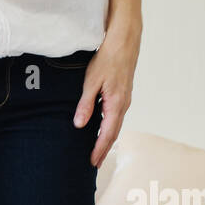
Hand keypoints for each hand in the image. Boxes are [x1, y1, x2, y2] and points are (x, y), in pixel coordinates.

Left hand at [73, 19, 140, 167]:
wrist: (125, 40)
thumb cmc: (108, 58)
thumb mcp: (91, 82)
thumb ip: (85, 104)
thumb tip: (79, 125)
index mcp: (116, 104)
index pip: (107, 134)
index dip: (99, 149)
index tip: (93, 162)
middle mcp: (124, 104)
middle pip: (113, 133)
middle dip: (104, 149)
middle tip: (95, 164)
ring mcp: (125, 99)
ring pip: (116, 125)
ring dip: (107, 139)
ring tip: (98, 152)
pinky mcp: (123, 94)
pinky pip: (116, 116)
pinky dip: (110, 127)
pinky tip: (103, 130)